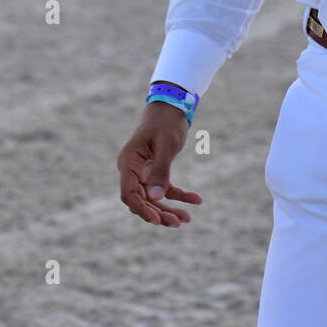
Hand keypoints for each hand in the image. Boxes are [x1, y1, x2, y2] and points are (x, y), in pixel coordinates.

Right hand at [117, 103, 201, 227]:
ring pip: (154, 198)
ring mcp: (144, 171)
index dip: (141, 210)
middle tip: (178, 222)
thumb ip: (160, 171)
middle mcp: (133, 169)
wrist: (173, 104)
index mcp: (129, 162)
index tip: (157, 221)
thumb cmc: (166, 121)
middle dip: (159, 212)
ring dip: (169, 208)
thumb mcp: (166, 145)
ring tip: (187, 219)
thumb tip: (155, 198)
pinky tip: (197, 199)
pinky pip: (166, 188)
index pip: (129, 194)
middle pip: (142, 200)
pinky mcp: (156, 170)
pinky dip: (180, 195)